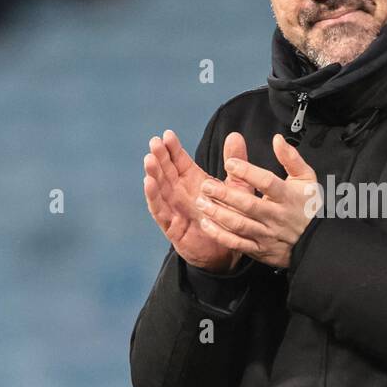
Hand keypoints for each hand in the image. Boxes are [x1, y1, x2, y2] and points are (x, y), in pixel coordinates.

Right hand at [143, 129, 254, 272]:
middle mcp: (180, 193)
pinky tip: (149, 183)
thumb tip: (235, 135)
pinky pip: (160, 210)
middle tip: (154, 142)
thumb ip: (236, 163)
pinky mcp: (172, 226)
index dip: (173, 149)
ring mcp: (174, 208)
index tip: (168, 135)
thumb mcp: (237, 187)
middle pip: (167, 172)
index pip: (180, 162)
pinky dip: (154, 197)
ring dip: (153, 174)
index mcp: (193, 181)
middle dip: (160, 157)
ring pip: (160, 189)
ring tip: (149, 159)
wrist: (227, 252)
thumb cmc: (230, 218)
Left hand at [193, 133, 319, 269]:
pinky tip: (206, 224)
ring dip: (218, 214)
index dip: (248, 172)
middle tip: (206, 185)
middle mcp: (277, 216)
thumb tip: (277, 139)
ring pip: (240, 225)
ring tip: (201, 202)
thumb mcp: (306, 179)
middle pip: (249, 205)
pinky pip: (238, 243)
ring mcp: (268, 235)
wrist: (317, 242)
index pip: (267, 183)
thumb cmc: (308, 207)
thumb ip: (291, 158)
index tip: (229, 163)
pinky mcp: (260, 249)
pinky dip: (220, 235)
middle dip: (225, 195)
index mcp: (288, 197)